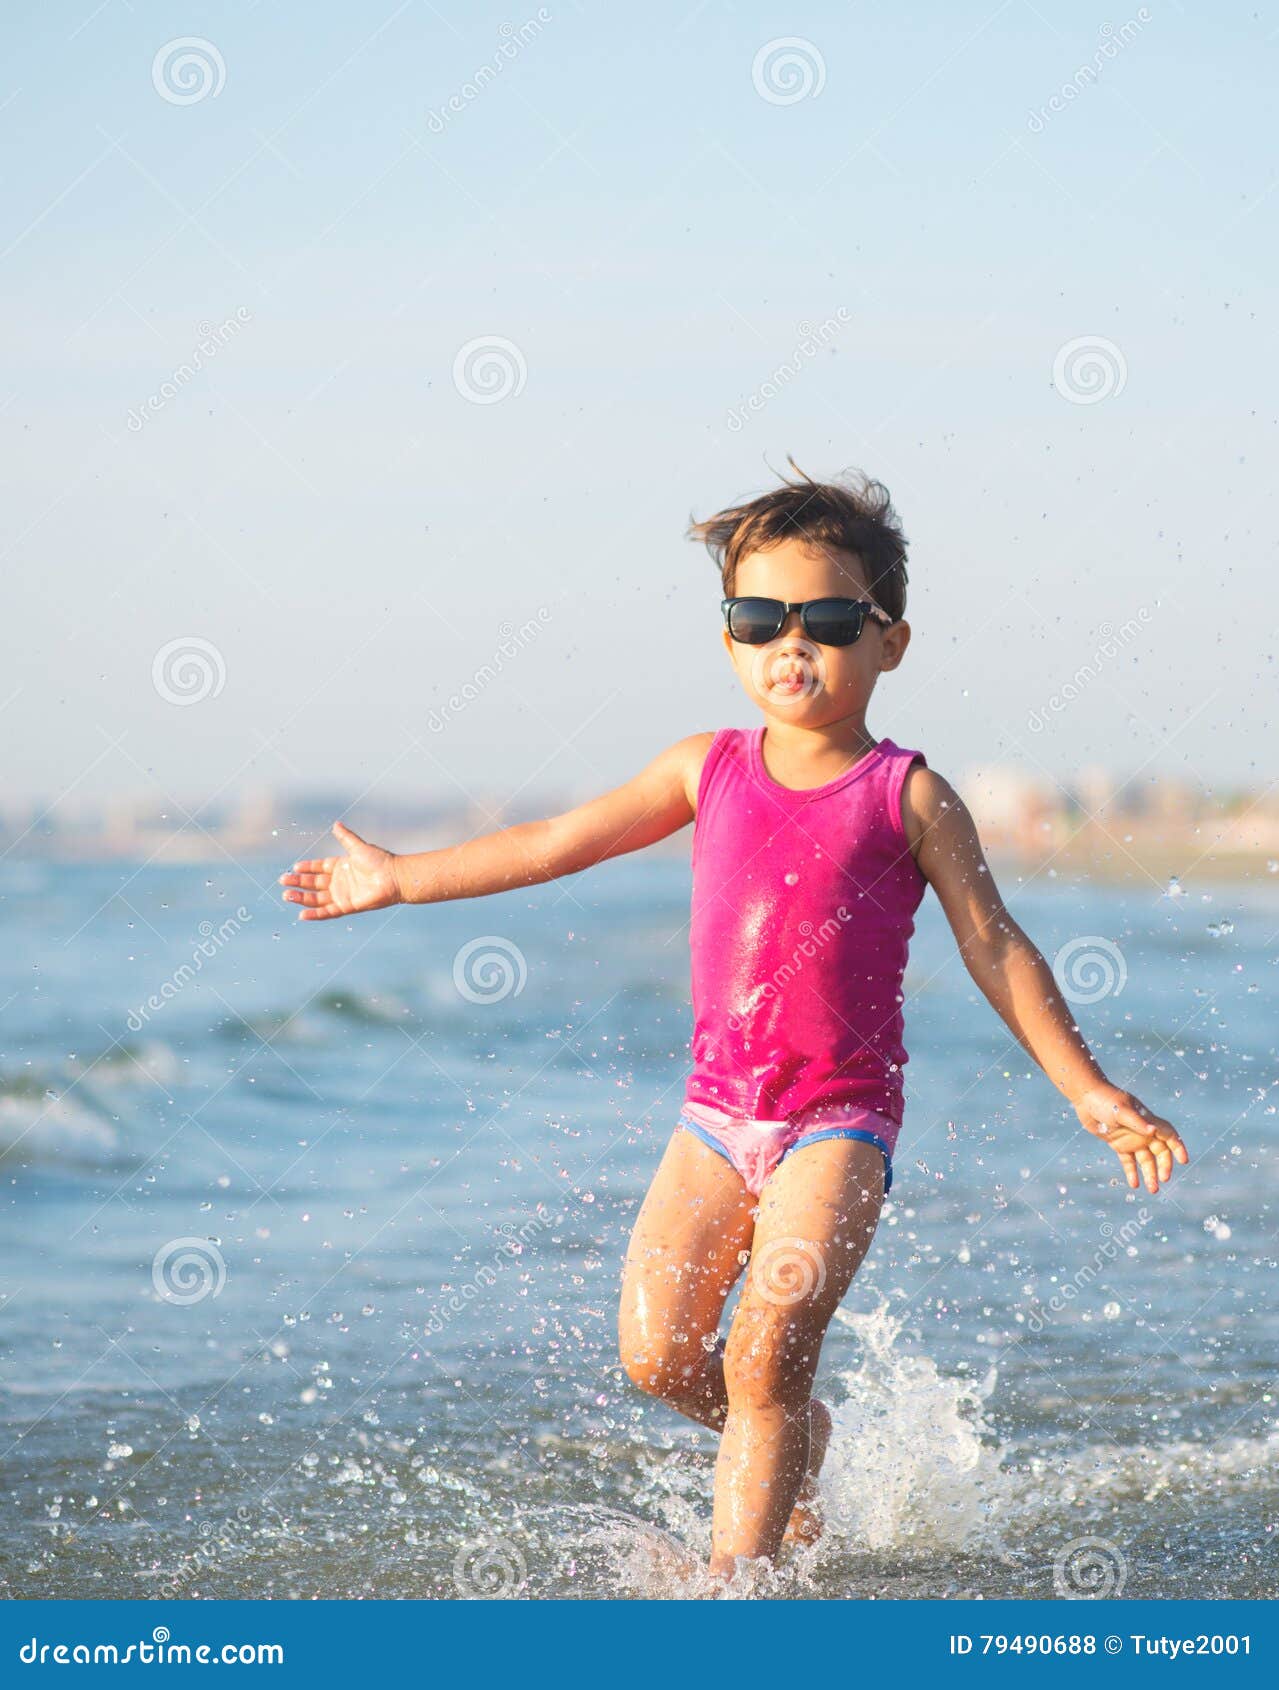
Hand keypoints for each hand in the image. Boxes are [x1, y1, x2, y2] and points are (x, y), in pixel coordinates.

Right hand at [278, 822, 400, 920]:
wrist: (394, 877)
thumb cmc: (380, 861)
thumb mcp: (358, 847)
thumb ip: (346, 838)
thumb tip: (336, 824)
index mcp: (341, 866)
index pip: (319, 867)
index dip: (307, 867)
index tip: (294, 866)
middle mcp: (340, 882)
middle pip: (314, 883)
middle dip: (298, 882)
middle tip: (283, 881)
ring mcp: (342, 895)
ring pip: (317, 898)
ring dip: (302, 898)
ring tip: (287, 895)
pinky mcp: (347, 906)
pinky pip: (328, 912)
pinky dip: (315, 914)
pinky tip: (302, 914)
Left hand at [1073, 1082, 1188, 1193]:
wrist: (1086, 1097)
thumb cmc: (1106, 1100)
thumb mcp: (1121, 1111)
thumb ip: (1137, 1122)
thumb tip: (1153, 1130)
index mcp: (1148, 1121)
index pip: (1169, 1135)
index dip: (1178, 1147)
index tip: (1183, 1161)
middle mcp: (1142, 1132)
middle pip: (1160, 1152)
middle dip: (1164, 1166)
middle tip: (1163, 1179)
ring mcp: (1131, 1138)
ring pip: (1145, 1160)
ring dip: (1150, 1174)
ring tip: (1152, 1189)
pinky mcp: (1118, 1144)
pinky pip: (1128, 1161)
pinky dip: (1132, 1172)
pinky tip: (1135, 1185)